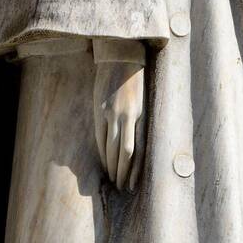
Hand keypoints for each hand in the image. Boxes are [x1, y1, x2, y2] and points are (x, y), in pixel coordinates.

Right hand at [93, 60, 145, 190]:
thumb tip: (136, 147)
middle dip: (122, 173)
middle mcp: (127, 116)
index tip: (133, 184)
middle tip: (121, 186)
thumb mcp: (143, 101)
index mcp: (142, 114)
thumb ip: (139, 121)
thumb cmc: (136, 79)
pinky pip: (100, 138)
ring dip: (111, 167)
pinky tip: (104, 162)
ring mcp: (111, 114)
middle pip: (124, 154)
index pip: (139, 150)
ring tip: (112, 178)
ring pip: (110, 149)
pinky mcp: (100, 110)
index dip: (135, 170)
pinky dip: (102, 153)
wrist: (121, 56)